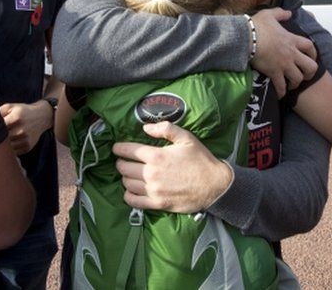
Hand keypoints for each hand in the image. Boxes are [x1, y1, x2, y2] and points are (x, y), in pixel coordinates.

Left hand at [0, 100, 53, 154]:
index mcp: (16, 118)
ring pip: (6, 148)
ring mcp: (25, 140)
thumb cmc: (22, 111)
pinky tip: (8, 144)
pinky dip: (9, 150)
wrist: (41, 117)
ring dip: (1, 146)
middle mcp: (21, 131)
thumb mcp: (10, 107)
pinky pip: (13, 153)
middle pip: (1, 140)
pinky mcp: (27, 147)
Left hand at [113, 122, 232, 212]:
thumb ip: (165, 129)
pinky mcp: (157, 204)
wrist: (214, 185)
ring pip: (126, 183)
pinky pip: (132, 201)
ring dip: (125, 177)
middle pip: (123, 167)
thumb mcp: (187, 138)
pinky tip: (132, 190)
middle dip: (121, 162)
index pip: (128, 151)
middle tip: (124, 160)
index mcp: (157, 156)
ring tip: (130, 173)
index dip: (119, 148)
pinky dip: (128, 195)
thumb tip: (145, 128)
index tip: (117, 148)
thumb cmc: (200, 160)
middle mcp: (151, 174)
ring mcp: (153, 190)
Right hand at [250, 8, 317, 96]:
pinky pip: (281, 87)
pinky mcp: (274, 73)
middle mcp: (291, 54)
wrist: (245, 38)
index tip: (311, 58)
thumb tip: (289, 13)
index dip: (314, 54)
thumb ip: (280, 13)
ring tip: (290, 84)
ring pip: (298, 79)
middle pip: (310, 67)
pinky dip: (282, 92)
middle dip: (309, 73)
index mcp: (292, 40)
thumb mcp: (269, 15)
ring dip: (295, 83)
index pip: (310, 47)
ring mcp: (283, 65)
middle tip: (303, 75)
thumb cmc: (257, 26)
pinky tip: (280, 94)